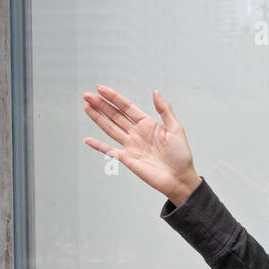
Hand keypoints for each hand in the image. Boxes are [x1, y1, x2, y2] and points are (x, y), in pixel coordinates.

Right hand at [82, 85, 200, 203]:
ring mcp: (131, 146)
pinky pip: (110, 151)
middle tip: (87, 96)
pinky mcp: (128, 159)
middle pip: (115, 115)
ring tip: (86, 107)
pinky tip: (88, 140)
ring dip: (98, 118)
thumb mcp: (176, 129)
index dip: (113, 98)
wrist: (180, 179)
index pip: (127, 107)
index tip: (100, 89)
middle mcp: (137, 133)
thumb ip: (164, 110)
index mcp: (148, 124)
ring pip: (110, 128)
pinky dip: (98, 146)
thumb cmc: (181, 156)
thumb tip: (155, 92)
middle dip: (101, 105)